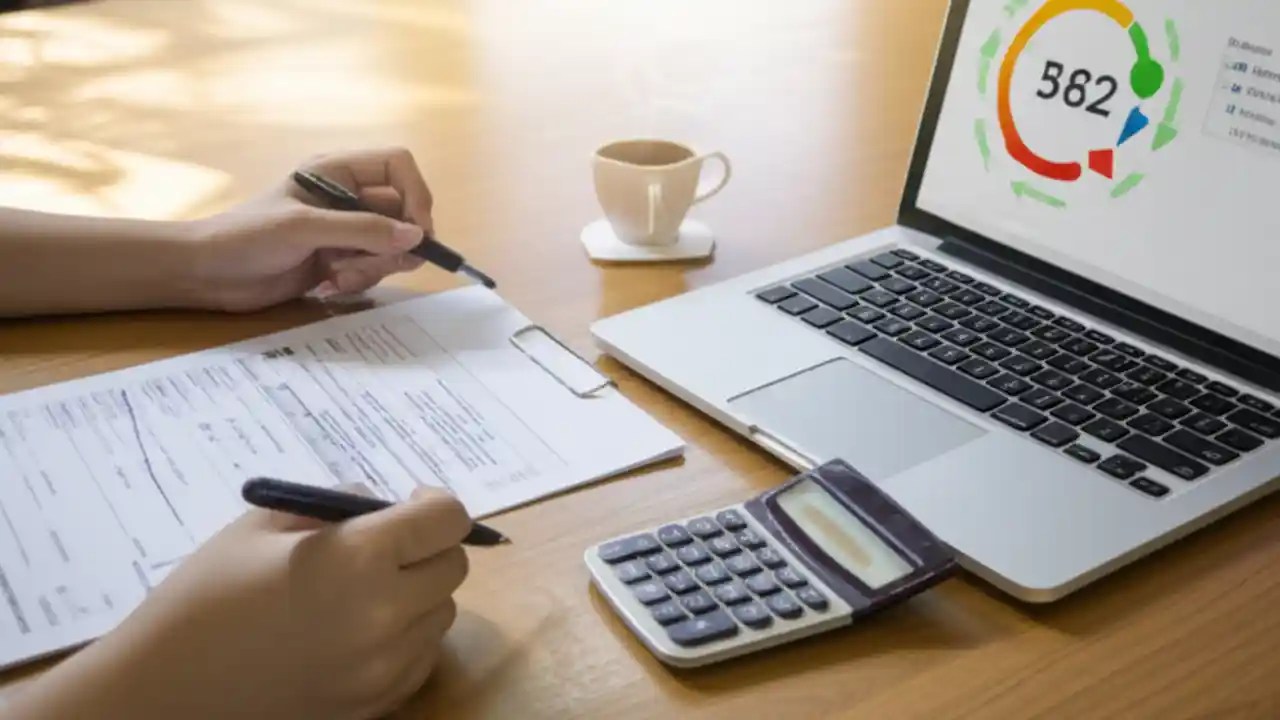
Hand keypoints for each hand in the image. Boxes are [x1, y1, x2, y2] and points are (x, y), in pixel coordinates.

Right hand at [9, 486, 470, 719]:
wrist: (165, 687)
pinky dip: (408, 639)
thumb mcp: (264, 524)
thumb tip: (384, 504)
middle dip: (429, 547)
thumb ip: (335, 504)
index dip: (435, 505)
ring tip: (367, 591)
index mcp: (358, 558)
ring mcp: (384, 667)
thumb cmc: (207, 595)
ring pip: (443, 614)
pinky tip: (363, 632)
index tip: (413, 503)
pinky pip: (423, 659)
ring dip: (420, 594)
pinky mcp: (376, 704)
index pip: (447, 520)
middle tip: (389, 546)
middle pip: (454, 567)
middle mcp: (385, 614)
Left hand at [186, 148, 436, 311]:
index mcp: (337, 172)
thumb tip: (416, 237)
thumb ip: (362, 230)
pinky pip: (374, 269)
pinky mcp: (340, 260)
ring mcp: (345, 231)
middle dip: (393, 245)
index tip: (417, 233)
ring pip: (392, 246)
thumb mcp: (304, 228)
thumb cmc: (246, 237)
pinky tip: (328, 285)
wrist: (207, 274)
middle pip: (403, 213)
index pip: (398, 167)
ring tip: (338, 278)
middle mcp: (347, 197)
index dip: (416, 195)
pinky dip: (360, 281)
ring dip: (374, 268)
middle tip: (371, 266)